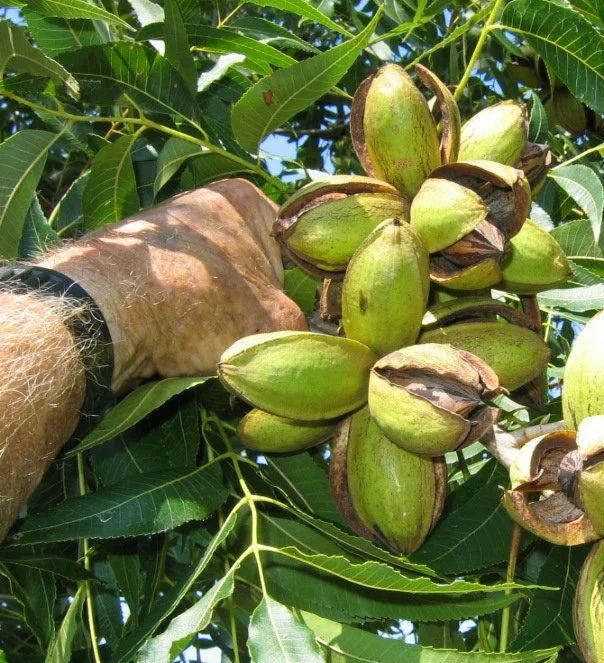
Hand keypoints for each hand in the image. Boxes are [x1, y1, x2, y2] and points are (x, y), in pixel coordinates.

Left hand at [39, 179, 305, 391]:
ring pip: (224, 290)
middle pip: (261, 270)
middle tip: (266, 341)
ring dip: (230, 322)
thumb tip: (326, 348)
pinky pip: (186, 300)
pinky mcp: (139, 268)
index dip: (313, 293)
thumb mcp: (275, 324)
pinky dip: (193, 325)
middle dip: (265, 308)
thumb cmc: (197, 305)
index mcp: (246, 199)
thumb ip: (309, 331)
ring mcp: (169, 236)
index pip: (303, 248)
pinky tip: (189, 346)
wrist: (102, 318)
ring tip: (225, 348)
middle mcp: (205, 206)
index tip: (314, 325)